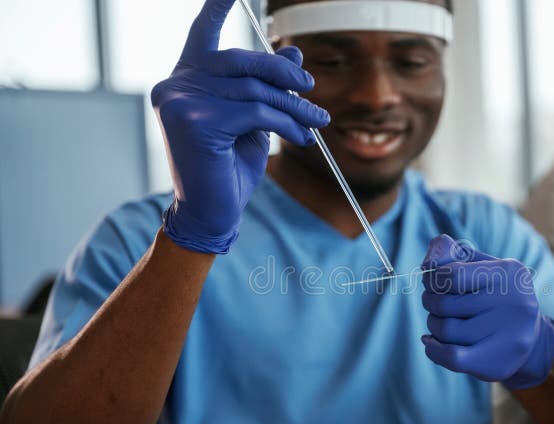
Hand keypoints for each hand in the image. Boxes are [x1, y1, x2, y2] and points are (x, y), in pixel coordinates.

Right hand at [151, 0, 329, 253]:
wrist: (212, 213)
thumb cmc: (228, 168)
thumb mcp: (254, 121)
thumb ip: (267, 86)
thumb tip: (295, 53)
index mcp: (185, 81)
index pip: (202, 35)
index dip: (217, 8)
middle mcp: (175, 85)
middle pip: (241, 61)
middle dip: (283, 74)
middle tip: (311, 87)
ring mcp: (180, 102)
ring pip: (254, 88)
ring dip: (293, 106)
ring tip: (316, 123)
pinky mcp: (194, 122)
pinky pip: (255, 111)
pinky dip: (285, 123)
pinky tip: (300, 138)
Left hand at [420, 235, 553, 388]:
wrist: (528, 336)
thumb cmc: (495, 294)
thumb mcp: (481, 266)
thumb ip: (452, 255)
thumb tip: (427, 264)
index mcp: (510, 272)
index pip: (453, 275)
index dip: (432, 279)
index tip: (430, 282)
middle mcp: (516, 303)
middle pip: (446, 304)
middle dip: (430, 302)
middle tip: (433, 302)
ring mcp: (510, 336)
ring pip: (446, 330)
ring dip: (433, 324)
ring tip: (439, 321)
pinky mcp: (499, 363)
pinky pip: (452, 357)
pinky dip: (433, 350)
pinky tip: (431, 342)